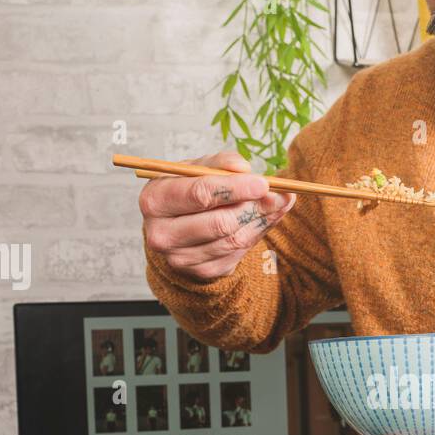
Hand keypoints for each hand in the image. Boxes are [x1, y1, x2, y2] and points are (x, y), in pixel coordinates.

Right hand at [140, 150, 295, 280]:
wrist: (177, 226)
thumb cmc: (187, 190)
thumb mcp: (197, 168)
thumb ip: (220, 163)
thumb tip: (244, 169)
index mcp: (155, 200)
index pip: (199, 194)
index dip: (235, 189)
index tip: (263, 183)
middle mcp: (162, 234)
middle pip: (219, 223)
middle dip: (254, 207)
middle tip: (279, 195)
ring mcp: (180, 258)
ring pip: (233, 240)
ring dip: (261, 220)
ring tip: (279, 203)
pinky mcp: (200, 272)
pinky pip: (237, 253)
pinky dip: (257, 234)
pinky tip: (267, 218)